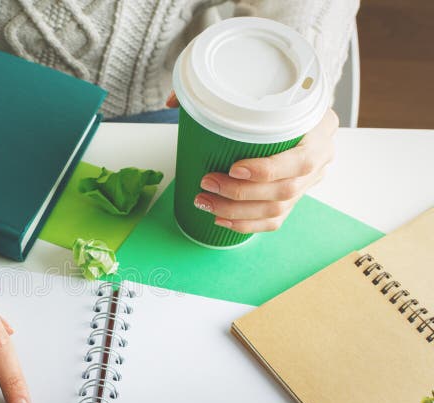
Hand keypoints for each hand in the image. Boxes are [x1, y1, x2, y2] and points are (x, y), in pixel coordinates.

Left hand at [166, 92, 338, 232]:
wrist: (297, 107)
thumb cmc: (274, 98)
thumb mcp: (257, 86)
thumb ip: (217, 92)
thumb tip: (172, 101)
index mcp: (320, 127)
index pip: (302, 159)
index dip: (267, 170)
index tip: (233, 168)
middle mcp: (321, 157)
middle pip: (285, 189)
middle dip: (241, 193)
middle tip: (207, 184)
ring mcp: (310, 181)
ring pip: (278, 209)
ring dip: (237, 211)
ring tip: (205, 202)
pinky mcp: (297, 198)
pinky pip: (275, 221)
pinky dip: (246, 224)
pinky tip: (221, 219)